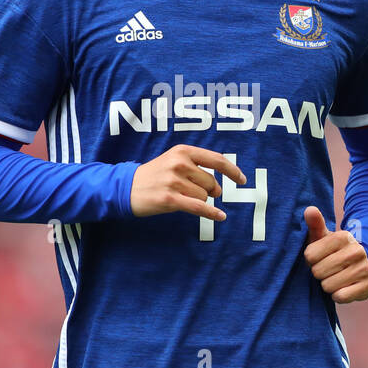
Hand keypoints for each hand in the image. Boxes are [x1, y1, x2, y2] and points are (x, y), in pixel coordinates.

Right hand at [130, 144, 246, 220]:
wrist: (125, 187)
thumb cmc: (153, 175)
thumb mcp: (173, 161)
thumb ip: (196, 167)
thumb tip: (219, 187)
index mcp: (182, 151)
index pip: (216, 160)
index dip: (232, 170)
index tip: (242, 179)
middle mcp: (179, 163)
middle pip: (211, 183)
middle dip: (208, 191)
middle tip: (192, 192)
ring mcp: (174, 181)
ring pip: (204, 196)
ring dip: (197, 200)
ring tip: (179, 197)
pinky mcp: (170, 199)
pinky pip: (199, 207)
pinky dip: (211, 213)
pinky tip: (220, 217)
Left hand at [303, 206, 367, 303]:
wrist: (356, 267)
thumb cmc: (331, 252)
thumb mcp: (322, 237)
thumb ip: (315, 224)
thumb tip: (309, 209)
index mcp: (344, 236)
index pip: (309, 256)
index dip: (310, 260)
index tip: (319, 257)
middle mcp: (357, 251)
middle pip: (318, 271)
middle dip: (318, 273)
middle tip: (326, 269)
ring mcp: (365, 268)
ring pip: (328, 285)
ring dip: (327, 285)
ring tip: (334, 277)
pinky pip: (341, 296)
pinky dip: (337, 296)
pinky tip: (342, 288)